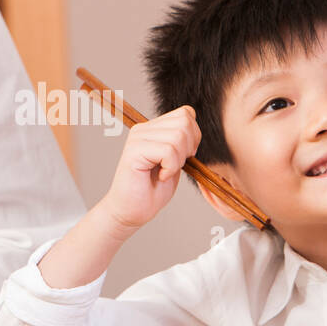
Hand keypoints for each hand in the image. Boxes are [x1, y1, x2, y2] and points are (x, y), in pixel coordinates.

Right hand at [99, 106, 200, 234]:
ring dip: (178, 160)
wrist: (132, 211)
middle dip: (188, 148)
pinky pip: (168, 151)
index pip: (186, 114)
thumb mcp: (175, 160)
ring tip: (165, 171)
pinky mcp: (134, 151)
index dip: (194, 136)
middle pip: (184, 123)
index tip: (184, 156)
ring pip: (178, 136)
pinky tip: (160, 176)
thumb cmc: (152, 189)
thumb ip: (181, 140)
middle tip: (173, 166)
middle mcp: (143, 129)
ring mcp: (137, 139)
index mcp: (152, 128)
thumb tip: (194, 126)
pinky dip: (170, 168)